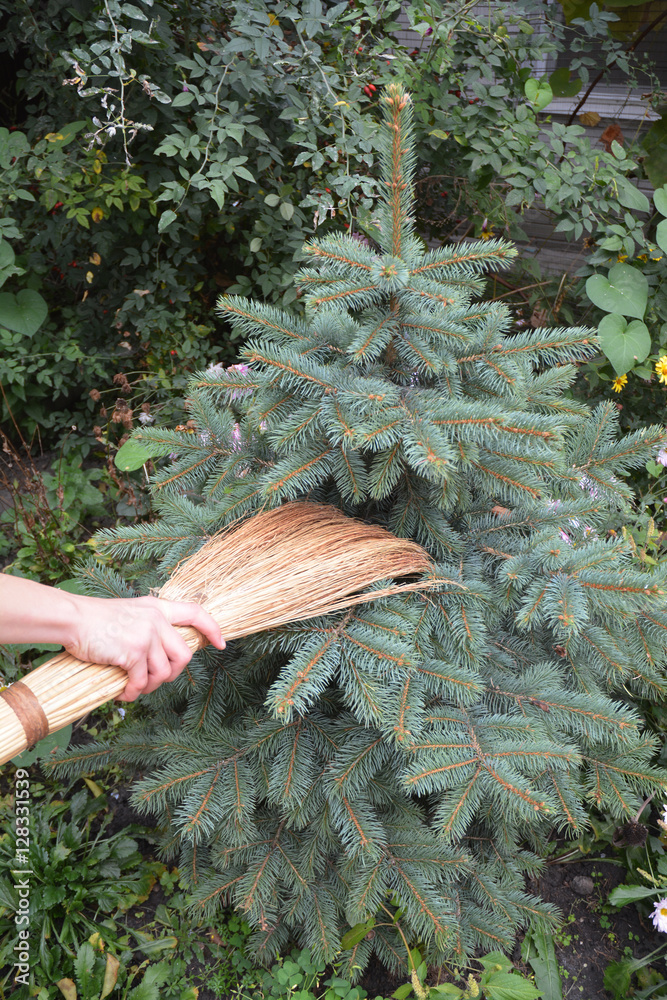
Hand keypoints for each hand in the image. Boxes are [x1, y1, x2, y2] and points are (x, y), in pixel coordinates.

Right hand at [64, 595, 224, 700]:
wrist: (73, 619)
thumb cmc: (97, 620)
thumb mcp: (132, 612)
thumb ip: (151, 625)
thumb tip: (164, 654)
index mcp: (158, 608)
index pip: (196, 613)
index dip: (212, 629)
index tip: (221, 644)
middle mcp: (157, 620)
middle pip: (184, 655)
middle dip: (174, 674)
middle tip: (157, 681)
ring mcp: (147, 635)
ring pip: (165, 673)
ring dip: (151, 686)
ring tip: (135, 688)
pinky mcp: (133, 652)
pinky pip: (142, 682)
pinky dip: (134, 693)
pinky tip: (123, 693)